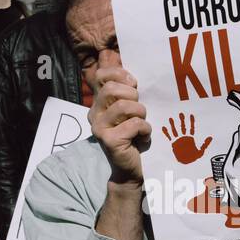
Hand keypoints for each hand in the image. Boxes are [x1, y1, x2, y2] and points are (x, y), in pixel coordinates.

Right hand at [88, 66, 149, 184]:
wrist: (130, 168)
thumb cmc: (134, 136)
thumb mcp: (130, 109)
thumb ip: (128, 91)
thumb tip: (132, 71)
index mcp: (99, 102)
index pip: (100, 75)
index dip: (119, 74)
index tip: (134, 84)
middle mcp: (94, 113)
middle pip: (112, 89)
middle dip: (133, 96)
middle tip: (139, 109)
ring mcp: (99, 127)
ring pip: (124, 106)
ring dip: (141, 113)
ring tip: (143, 124)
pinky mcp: (109, 140)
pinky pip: (133, 124)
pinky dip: (145, 129)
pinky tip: (143, 137)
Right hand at [162, 112, 211, 163]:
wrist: (186, 163)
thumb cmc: (193, 157)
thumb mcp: (201, 151)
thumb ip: (205, 144)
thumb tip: (210, 137)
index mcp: (191, 138)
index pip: (191, 128)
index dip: (191, 121)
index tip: (191, 115)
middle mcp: (184, 137)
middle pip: (183, 127)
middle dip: (182, 121)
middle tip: (181, 113)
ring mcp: (178, 140)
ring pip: (175, 130)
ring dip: (173, 125)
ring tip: (170, 118)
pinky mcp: (173, 143)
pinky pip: (169, 136)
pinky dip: (166, 132)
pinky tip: (164, 127)